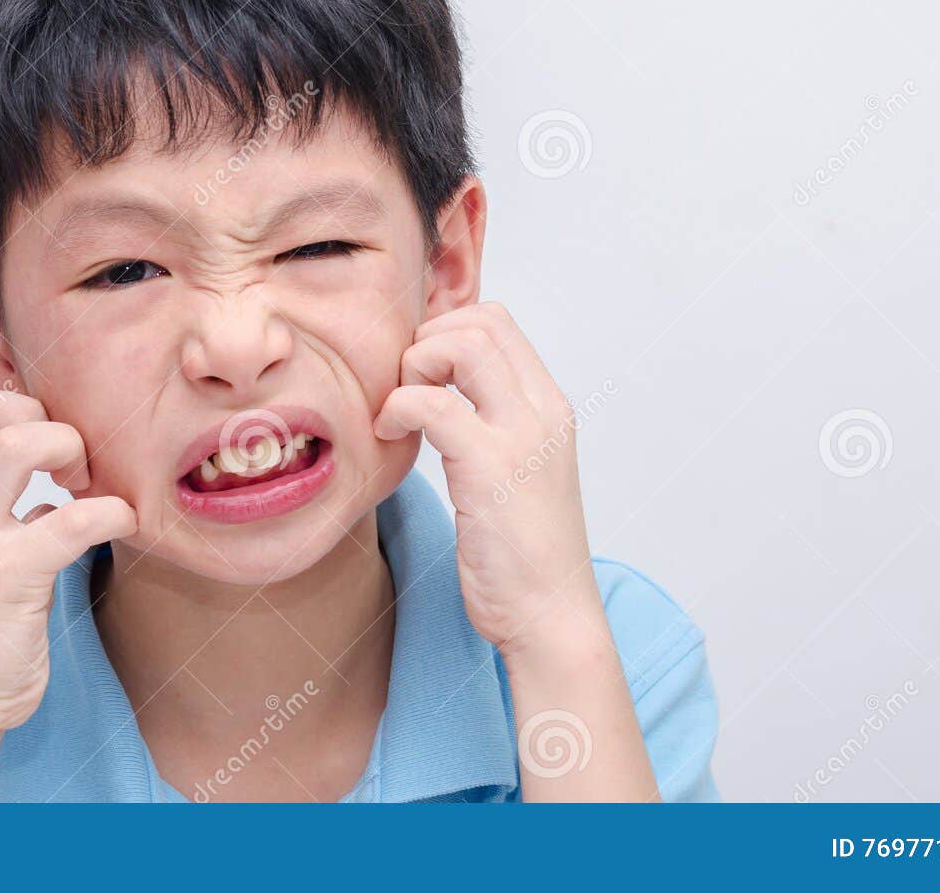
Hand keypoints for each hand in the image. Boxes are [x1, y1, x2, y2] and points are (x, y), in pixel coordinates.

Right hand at [0, 387, 136, 799]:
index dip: (15, 403)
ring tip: (90, 489)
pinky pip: (75, 518)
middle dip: (44, 418)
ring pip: (21, 445)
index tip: (50, 444)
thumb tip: (57, 480)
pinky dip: (114, 511)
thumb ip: (0, 511)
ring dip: (72, 449)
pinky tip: (123, 525)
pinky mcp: (10, 578)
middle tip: (75, 467)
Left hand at [374, 304, 660, 800]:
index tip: (418, 376)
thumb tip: (439, 390)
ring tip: (399, 413)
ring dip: (413, 368)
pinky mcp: (491, 468)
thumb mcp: (517, 471)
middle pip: (479, 322)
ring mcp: (521, 436)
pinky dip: (398, 407)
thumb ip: (492, 425)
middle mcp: (542, 411)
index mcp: (549, 407)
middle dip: (426, 342)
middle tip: (405, 393)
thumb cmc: (523, 554)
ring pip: (462, 346)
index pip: (498, 322)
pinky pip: (432, 403)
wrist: (551, 617)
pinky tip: (389, 435)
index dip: (444, 331)